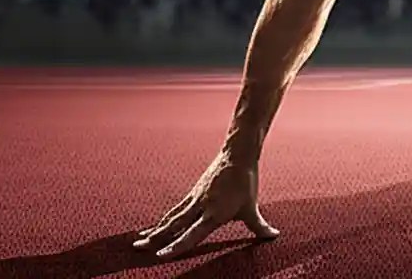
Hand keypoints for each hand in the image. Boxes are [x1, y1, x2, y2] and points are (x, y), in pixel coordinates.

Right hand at [133, 149, 279, 258]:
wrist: (237, 155)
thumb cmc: (245, 182)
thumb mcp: (252, 207)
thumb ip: (259, 226)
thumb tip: (274, 236)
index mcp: (214, 214)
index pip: (192, 235)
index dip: (175, 246)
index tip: (160, 255)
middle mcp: (200, 207)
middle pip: (174, 226)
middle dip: (156, 238)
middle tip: (138, 248)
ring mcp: (194, 199)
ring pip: (171, 217)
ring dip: (155, 230)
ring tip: (139, 241)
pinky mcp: (193, 193)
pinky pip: (176, 209)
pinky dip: (164, 219)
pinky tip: (155, 226)